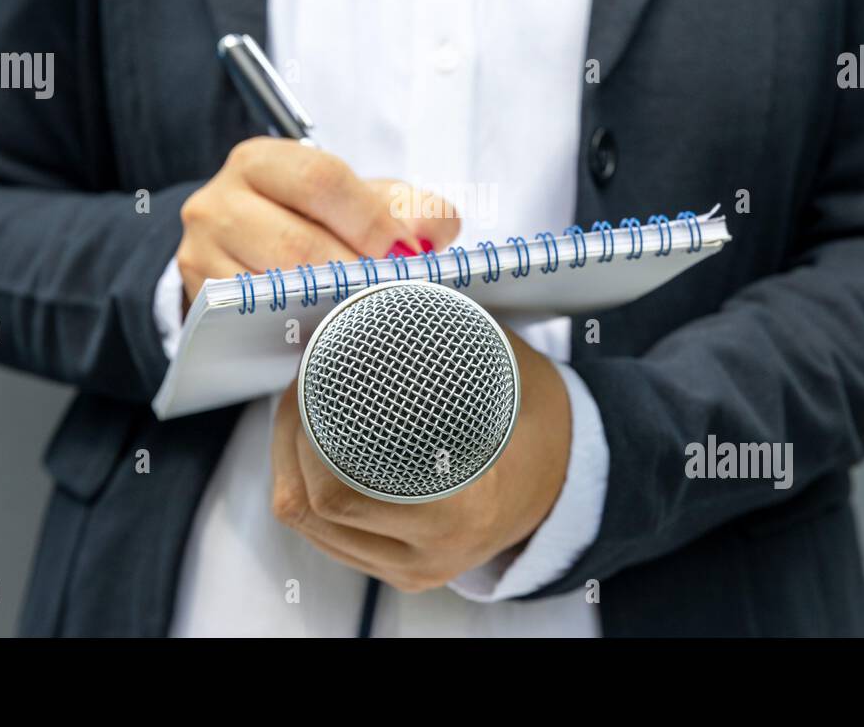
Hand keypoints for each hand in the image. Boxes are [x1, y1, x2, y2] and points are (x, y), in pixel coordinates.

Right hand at [176, 137, 458, 305]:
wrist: (250, 255)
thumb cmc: (316, 222)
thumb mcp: (363, 202)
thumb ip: (410, 206)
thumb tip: (433, 232)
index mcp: (263, 162)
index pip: (321, 181)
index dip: (370, 220)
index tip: (405, 253)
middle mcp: (220, 200)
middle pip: (295, 242)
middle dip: (354, 274)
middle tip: (391, 294)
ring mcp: (202, 253)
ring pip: (272, 289)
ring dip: (328, 308)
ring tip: (364, 314)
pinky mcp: (201, 300)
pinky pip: (252, 322)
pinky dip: (295, 329)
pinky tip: (326, 332)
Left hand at [270, 328, 571, 591]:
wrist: (572, 478)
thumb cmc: (535, 416)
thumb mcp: (498, 369)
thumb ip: (438, 340)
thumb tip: (373, 295)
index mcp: (460, 508)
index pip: (337, 490)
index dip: (305, 430)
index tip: (310, 377)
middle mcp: (432, 550)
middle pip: (310, 504)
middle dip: (290, 436)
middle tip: (300, 383)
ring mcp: (412, 567)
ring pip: (309, 521)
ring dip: (291, 461)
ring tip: (304, 408)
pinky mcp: (400, 569)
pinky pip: (325, 536)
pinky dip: (307, 487)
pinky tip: (316, 449)